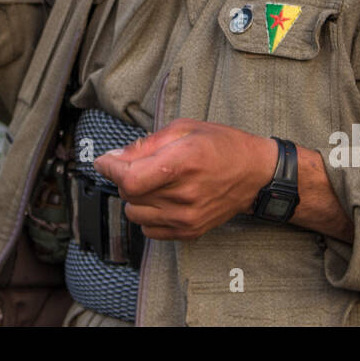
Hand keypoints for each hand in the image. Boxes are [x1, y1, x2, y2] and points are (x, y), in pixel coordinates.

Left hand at [91, 118, 277, 240]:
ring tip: (154, 183)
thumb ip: (147, 144)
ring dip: (136, 198)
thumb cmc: (221, 146)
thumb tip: (116, 156)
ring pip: (135, 214)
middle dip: (124, 178)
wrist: (255, 173)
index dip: (110, 169)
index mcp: (182, 163)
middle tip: (139, 165)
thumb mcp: (184, 129)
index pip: (129, 178)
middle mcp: (184, 194)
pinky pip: (150, 231)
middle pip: (129, 195)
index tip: (105, 162)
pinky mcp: (190, 231)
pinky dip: (148, 216)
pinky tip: (162, 200)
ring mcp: (187, 217)